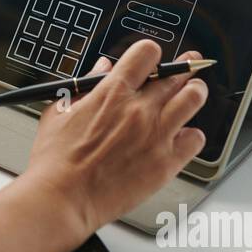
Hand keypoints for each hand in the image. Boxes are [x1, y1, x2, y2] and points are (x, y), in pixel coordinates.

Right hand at [16, 39, 208, 245]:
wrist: (62, 199)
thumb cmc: (55, 161)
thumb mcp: (59, 113)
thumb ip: (85, 86)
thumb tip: (102, 68)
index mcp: (112, 92)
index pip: (146, 53)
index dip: (151, 53)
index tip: (153, 59)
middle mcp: (139, 109)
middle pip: (177, 75)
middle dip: (184, 67)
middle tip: (189, 66)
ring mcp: (156, 135)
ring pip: (194, 99)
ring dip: (195, 91)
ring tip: (194, 92)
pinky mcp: (166, 163)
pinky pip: (196, 139)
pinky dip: (192, 134)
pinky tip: (184, 135)